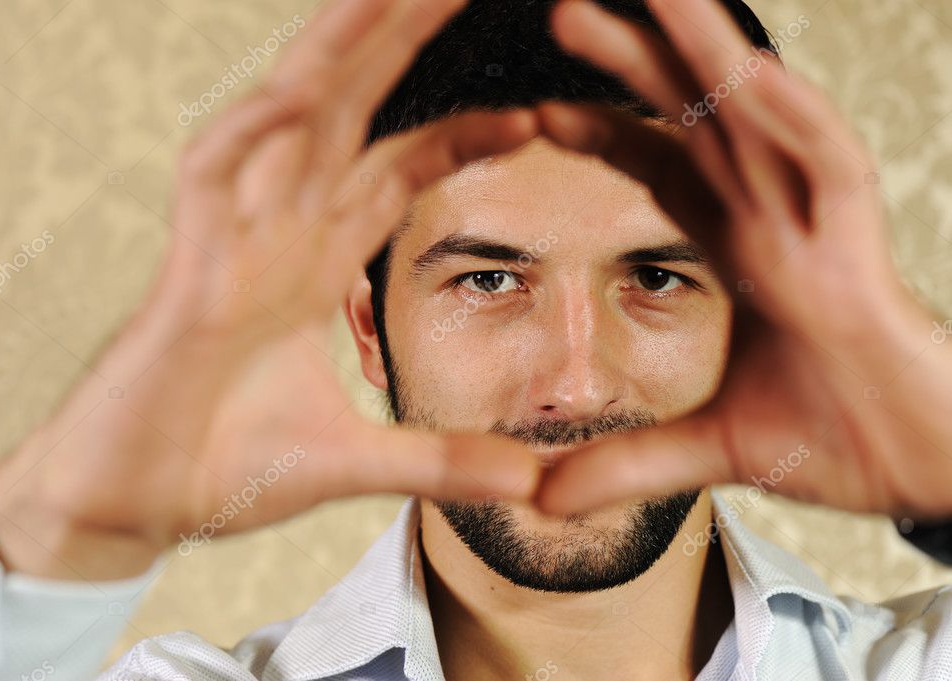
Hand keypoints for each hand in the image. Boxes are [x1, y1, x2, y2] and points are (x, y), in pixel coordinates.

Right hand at [0, 0, 541, 579]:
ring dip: (336, 52)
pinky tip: (295, 95)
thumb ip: (443, 462)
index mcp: (314, 264)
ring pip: (286, 122)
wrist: (132, 508)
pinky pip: (211, 183)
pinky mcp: (185, 277)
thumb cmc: (222, 469)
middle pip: (350, 114)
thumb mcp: (356, 463)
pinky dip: (249, 136)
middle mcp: (276, 234)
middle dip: (401, 43)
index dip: (460, 138)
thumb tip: (533, 485)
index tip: (534, 117)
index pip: (396, 173)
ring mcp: (229, 245)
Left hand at [532, 0, 951, 518]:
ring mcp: (819, 228)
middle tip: (566, 10)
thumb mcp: (713, 449)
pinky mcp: (861, 254)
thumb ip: (627, 463)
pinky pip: (830, 167)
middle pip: (696, 121)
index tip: (536, 111)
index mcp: (743, 248)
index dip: (606, 135)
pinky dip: (790, 118)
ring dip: (709, 54)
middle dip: (637, 62)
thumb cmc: (843, 439)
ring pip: (759, 118)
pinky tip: (747, 70)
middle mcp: (775, 220)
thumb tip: (542, 498)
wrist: (928, 471)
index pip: (664, 170)